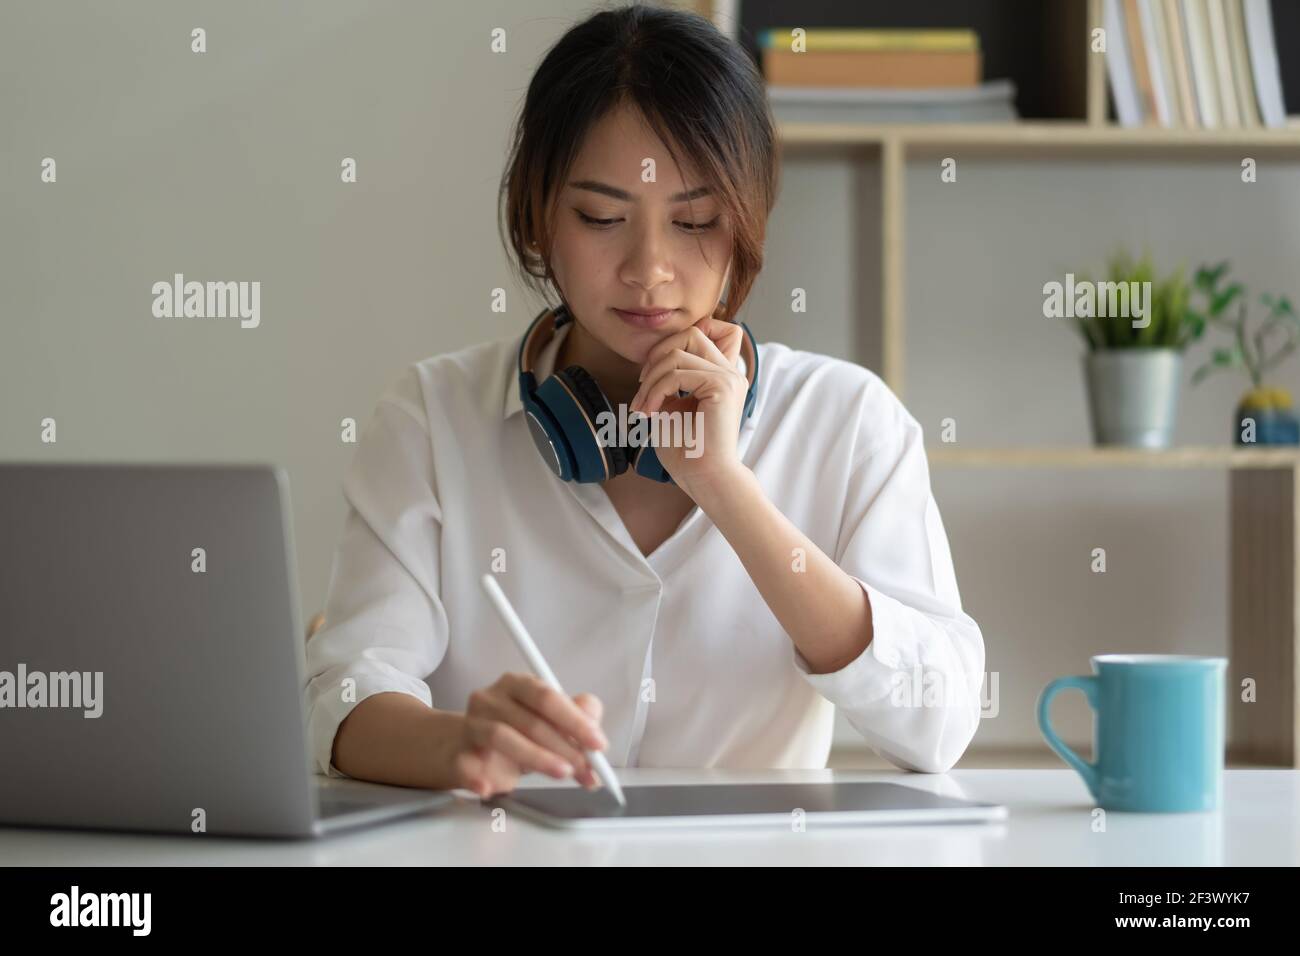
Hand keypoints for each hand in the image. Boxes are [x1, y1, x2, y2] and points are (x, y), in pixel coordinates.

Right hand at [440, 673, 607, 797]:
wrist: (467, 749)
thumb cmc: (515, 733)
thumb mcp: (549, 721)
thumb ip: (576, 717)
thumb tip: (594, 725)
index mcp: (517, 684)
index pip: (547, 697)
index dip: (575, 721)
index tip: (597, 743)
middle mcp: (491, 699)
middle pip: (530, 720)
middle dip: (565, 747)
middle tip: (586, 768)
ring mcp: (471, 725)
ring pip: (502, 737)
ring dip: (537, 757)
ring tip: (562, 773)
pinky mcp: (456, 754)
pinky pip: (465, 765)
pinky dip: (476, 777)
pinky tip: (489, 787)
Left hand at [628, 316, 748, 494]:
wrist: (704, 478)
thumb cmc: (687, 451)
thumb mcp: (672, 406)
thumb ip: (669, 381)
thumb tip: (654, 361)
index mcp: (721, 375)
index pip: (702, 332)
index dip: (672, 343)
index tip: (650, 377)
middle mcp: (730, 372)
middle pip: (691, 333)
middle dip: (657, 354)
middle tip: (642, 387)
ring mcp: (729, 377)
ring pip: (679, 353)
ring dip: (651, 379)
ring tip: (642, 407)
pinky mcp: (722, 386)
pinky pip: (678, 373)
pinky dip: (656, 391)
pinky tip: (650, 412)